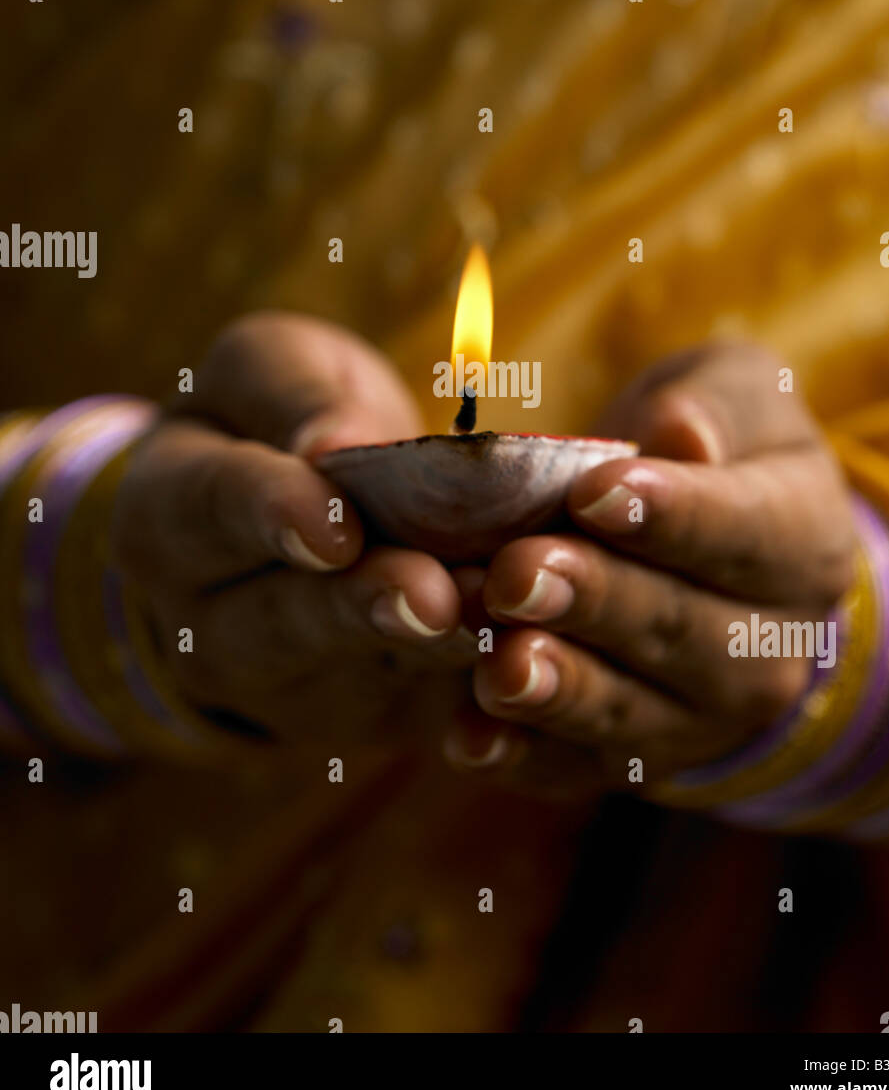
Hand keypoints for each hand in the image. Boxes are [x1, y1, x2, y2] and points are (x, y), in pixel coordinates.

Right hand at [113, 313, 468, 743]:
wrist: (279, 522)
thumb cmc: (272, 424)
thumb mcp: (265, 373)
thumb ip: (293, 394)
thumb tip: (336, 443)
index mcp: (165, 518)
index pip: (212, 510)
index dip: (275, 514)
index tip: (335, 525)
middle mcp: (210, 624)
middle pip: (284, 621)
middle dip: (362, 608)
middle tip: (428, 594)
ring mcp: (291, 687)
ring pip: (360, 678)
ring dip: (432, 655)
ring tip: (492, 626)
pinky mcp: (373, 715)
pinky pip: (425, 716)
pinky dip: (476, 704)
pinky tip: (522, 679)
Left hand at [444, 343, 856, 795]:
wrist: (698, 544)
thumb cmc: (709, 445)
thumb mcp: (734, 394)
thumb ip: (714, 406)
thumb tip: (684, 434)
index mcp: (805, 547)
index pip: (745, 535)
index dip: (672, 516)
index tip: (595, 490)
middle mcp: (766, 652)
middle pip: (679, 631)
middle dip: (594, 602)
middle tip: (518, 572)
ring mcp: (696, 719)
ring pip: (628, 712)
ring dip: (555, 688)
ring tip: (495, 661)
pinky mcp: (625, 758)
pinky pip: (572, 768)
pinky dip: (518, 756)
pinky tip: (470, 739)